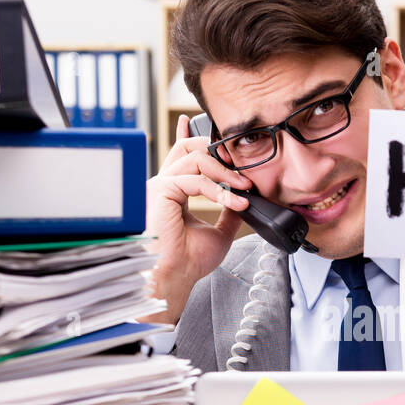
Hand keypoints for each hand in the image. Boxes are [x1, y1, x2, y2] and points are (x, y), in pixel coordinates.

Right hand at [141, 114, 254, 323]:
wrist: (175, 278)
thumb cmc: (189, 261)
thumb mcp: (219, 232)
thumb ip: (228, 212)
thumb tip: (245, 200)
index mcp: (172, 192)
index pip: (182, 155)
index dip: (192, 136)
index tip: (208, 126)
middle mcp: (163, 185)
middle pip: (189, 148)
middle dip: (218, 152)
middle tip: (242, 167)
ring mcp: (159, 186)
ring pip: (196, 160)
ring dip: (226, 173)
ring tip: (245, 189)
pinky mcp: (160, 191)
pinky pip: (195, 180)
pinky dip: (220, 190)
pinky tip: (236, 201)